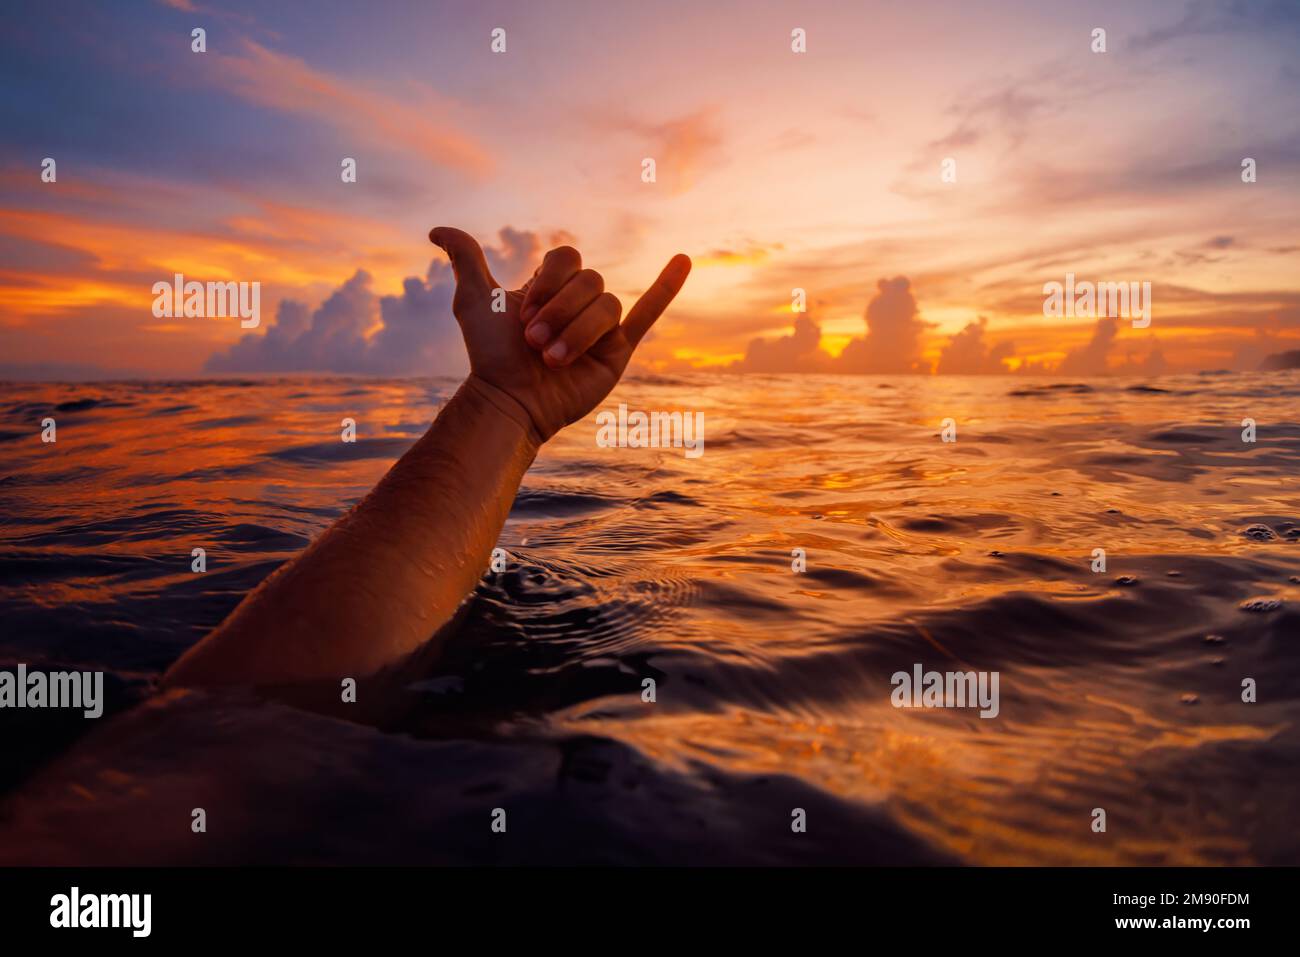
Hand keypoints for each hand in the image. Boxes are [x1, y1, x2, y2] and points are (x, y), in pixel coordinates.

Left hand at [430, 227, 689, 442]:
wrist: (509, 399)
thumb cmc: (490, 355)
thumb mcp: (474, 300)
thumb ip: (465, 260)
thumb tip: (438, 230)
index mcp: (554, 286)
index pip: (568, 259)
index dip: (549, 282)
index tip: (521, 312)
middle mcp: (580, 303)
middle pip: (591, 282)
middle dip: (559, 310)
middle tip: (532, 340)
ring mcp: (602, 326)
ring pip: (608, 306)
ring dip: (577, 332)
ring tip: (551, 360)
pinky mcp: (619, 351)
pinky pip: (648, 314)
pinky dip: (666, 288)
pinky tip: (683, 260)